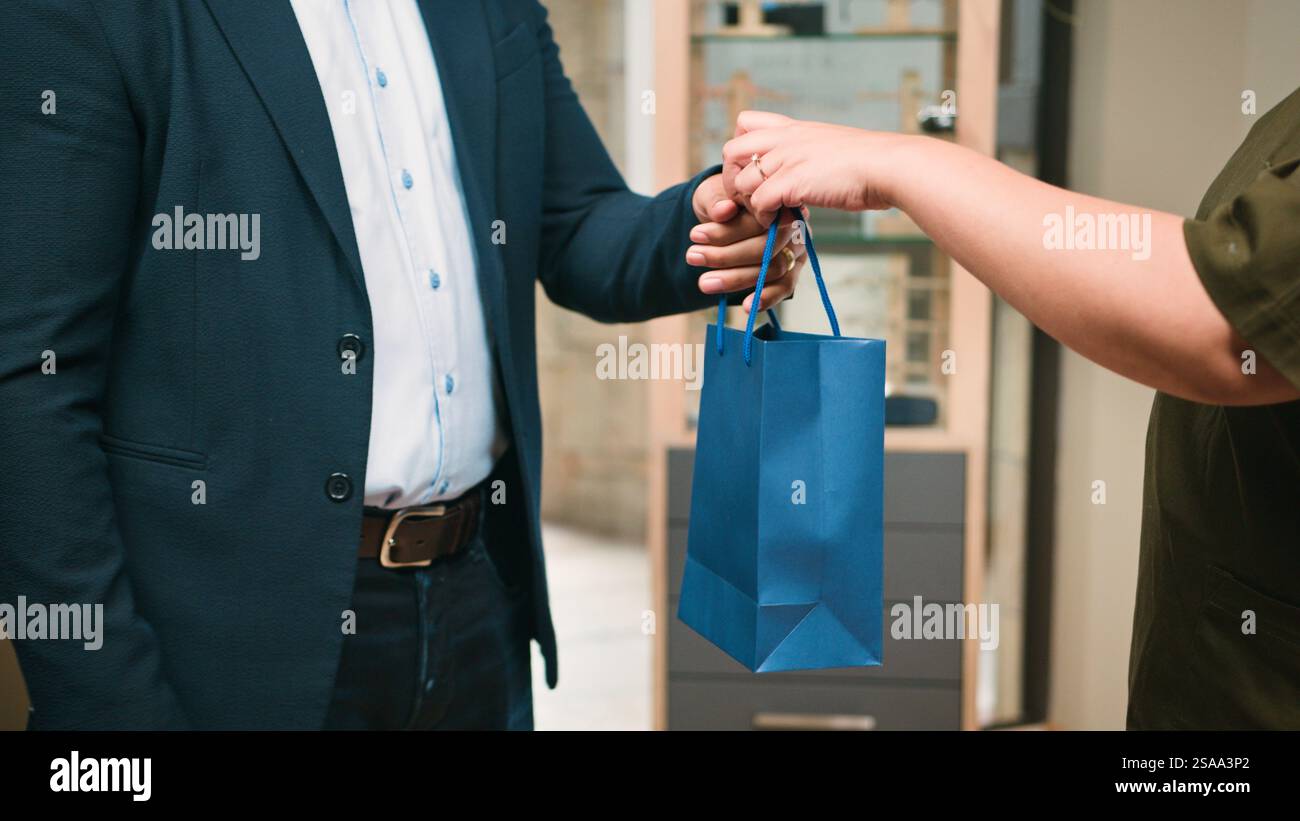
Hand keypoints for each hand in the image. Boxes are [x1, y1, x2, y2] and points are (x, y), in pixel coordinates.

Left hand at [689, 172, 804, 311]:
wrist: (725, 213)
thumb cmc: (722, 200)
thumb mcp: (713, 192)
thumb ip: (717, 199)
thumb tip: (723, 211)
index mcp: (777, 198)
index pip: (756, 219)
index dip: (727, 231)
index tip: (695, 235)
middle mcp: (794, 223)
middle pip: (767, 246)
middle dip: (726, 256)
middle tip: (693, 257)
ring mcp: (795, 248)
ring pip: (773, 268)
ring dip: (736, 278)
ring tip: (704, 282)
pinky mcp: (792, 269)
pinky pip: (785, 286)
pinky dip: (767, 297)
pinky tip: (746, 306)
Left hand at [722, 110, 913, 226]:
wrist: (888, 166)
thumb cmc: (869, 163)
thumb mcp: (831, 148)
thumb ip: (810, 156)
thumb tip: (809, 175)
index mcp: (793, 128)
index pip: (744, 122)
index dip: (741, 148)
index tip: (756, 168)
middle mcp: (784, 139)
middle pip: (731, 151)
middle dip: (733, 178)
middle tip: (752, 197)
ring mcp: (786, 159)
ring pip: (741, 181)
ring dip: (750, 203)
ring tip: (772, 214)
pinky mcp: (792, 182)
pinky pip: (758, 202)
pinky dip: (765, 217)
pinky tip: (784, 221)